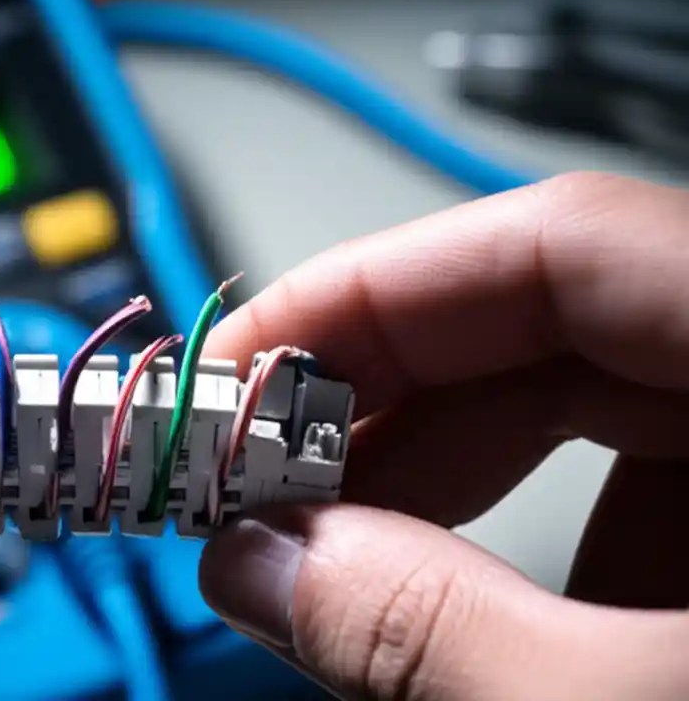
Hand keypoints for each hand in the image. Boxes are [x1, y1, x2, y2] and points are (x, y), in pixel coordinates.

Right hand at [199, 173, 688, 698]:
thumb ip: (429, 630)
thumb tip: (258, 564)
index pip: (558, 243)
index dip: (368, 294)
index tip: (233, 373)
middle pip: (561, 327)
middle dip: (392, 414)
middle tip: (266, 494)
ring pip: (601, 418)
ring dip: (457, 495)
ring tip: (355, 577)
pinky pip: (659, 499)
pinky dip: (554, 561)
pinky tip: (500, 637)